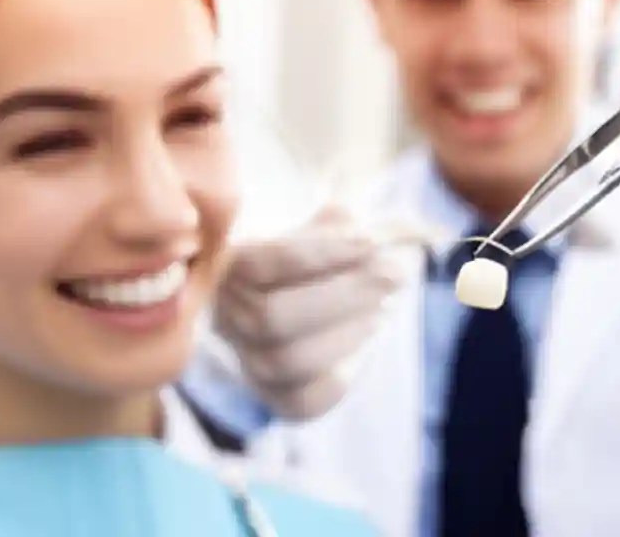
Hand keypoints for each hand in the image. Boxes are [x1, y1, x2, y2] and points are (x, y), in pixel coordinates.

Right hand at [213, 206, 404, 420]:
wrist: (330, 286)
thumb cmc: (328, 244)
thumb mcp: (334, 220)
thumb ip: (346, 219)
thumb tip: (377, 230)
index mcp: (228, 263)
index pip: (259, 263)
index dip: (319, 253)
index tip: (371, 241)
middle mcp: (227, 314)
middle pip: (271, 318)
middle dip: (341, 296)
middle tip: (392, 274)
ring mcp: (248, 359)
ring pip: (287, 361)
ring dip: (346, 332)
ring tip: (381, 307)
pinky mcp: (277, 395)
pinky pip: (305, 400)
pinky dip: (344, 371)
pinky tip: (366, 336)